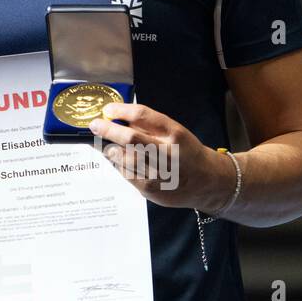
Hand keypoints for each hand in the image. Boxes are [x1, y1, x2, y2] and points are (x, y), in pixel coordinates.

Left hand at [87, 102, 235, 210]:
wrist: (206, 182)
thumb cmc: (185, 151)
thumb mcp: (173, 132)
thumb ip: (147, 125)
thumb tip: (115, 116)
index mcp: (174, 134)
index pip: (143, 116)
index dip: (122, 110)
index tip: (108, 110)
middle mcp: (168, 154)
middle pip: (131, 138)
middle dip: (108, 130)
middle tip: (95, 125)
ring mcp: (159, 175)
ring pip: (124, 158)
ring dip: (110, 149)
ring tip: (106, 144)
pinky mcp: (150, 191)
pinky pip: (126, 174)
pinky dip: (118, 164)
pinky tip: (118, 159)